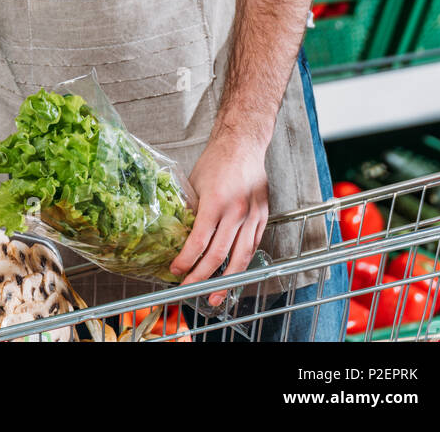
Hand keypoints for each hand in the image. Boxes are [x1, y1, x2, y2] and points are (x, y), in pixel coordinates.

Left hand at [170, 131, 269, 301]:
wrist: (242, 143)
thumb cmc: (216, 160)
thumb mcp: (195, 184)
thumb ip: (190, 210)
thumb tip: (178, 235)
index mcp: (215, 202)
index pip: (199, 242)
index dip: (186, 261)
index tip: (175, 271)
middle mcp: (236, 211)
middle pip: (218, 256)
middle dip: (201, 278)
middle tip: (189, 290)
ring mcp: (252, 216)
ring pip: (240, 258)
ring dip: (226, 281)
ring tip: (215, 296)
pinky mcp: (263, 216)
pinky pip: (253, 246)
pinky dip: (242, 263)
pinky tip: (233, 274)